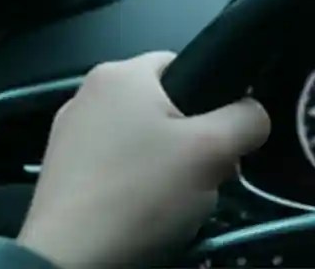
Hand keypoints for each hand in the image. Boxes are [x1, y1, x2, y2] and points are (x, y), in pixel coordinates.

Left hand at [16, 52, 270, 267]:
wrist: (70, 263)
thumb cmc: (140, 194)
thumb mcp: (213, 152)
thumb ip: (247, 120)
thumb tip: (254, 114)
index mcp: (120, 73)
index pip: (187, 66)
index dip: (215, 100)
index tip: (222, 139)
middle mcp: (87, 92)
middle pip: (166, 107)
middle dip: (192, 140)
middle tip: (205, 175)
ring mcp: (68, 134)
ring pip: (143, 140)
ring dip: (166, 165)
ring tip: (173, 200)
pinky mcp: (60, 172)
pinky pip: (117, 166)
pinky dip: (135, 185)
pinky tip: (142, 213)